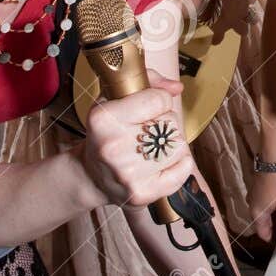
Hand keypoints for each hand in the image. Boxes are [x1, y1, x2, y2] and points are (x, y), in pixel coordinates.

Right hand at [79, 86, 192, 209]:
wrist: (92, 175)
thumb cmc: (106, 132)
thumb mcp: (114, 97)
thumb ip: (148, 82)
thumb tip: (176, 88)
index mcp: (104, 119)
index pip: (158, 99)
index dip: (158, 99)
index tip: (148, 107)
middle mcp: (113, 147)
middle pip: (171, 122)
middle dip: (165, 121)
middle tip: (147, 129)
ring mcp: (128, 174)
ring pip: (180, 146)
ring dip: (172, 143)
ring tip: (153, 146)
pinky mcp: (142, 193)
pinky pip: (184, 169)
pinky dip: (180, 163)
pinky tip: (162, 161)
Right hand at [210, 0, 264, 40]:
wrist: (209, 4)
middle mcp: (242, 12)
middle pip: (251, 18)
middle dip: (251, 18)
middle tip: (251, 19)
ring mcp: (232, 23)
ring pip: (241, 30)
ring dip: (241, 30)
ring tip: (240, 31)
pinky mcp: (220, 30)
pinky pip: (220, 37)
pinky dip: (217, 38)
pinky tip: (216, 41)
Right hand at [246, 166, 275, 242]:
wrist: (273, 160)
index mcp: (257, 214)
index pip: (263, 233)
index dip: (272, 239)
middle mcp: (252, 206)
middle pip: (262, 222)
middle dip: (272, 227)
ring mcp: (253, 195)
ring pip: (263, 210)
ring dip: (272, 215)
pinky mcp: (257, 186)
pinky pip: (264, 201)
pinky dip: (271, 205)